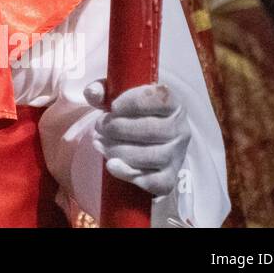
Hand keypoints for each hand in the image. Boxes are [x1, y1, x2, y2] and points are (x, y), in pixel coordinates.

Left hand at [84, 81, 189, 196]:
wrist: (145, 140)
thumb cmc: (132, 113)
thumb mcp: (118, 96)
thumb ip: (104, 90)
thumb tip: (92, 93)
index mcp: (172, 104)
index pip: (159, 99)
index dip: (132, 102)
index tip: (112, 106)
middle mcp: (180, 129)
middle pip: (151, 130)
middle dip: (117, 128)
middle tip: (100, 127)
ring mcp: (177, 155)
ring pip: (151, 156)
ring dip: (118, 150)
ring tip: (100, 143)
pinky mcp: (170, 176)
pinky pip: (155, 182)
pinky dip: (131, 174)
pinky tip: (112, 165)